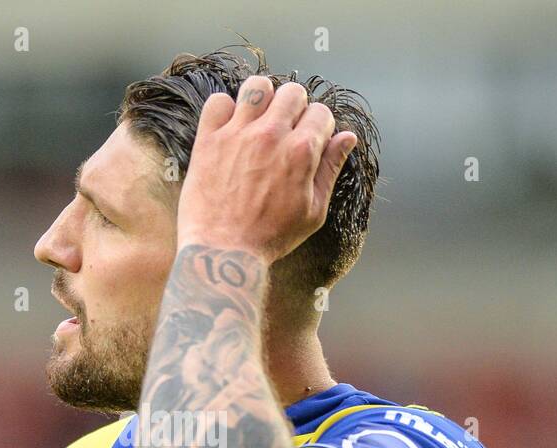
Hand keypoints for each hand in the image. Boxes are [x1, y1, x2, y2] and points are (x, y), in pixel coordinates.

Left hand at [175, 76, 357, 264]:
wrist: (223, 252)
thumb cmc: (270, 237)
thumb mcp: (314, 211)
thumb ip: (330, 169)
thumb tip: (347, 138)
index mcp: (302, 151)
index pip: (321, 112)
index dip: (319, 127)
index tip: (310, 142)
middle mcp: (271, 135)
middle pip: (293, 92)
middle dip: (295, 108)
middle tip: (287, 130)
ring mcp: (238, 134)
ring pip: (257, 86)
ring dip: (263, 99)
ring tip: (260, 120)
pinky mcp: (209, 140)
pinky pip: (218, 101)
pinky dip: (225, 110)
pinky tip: (230, 128)